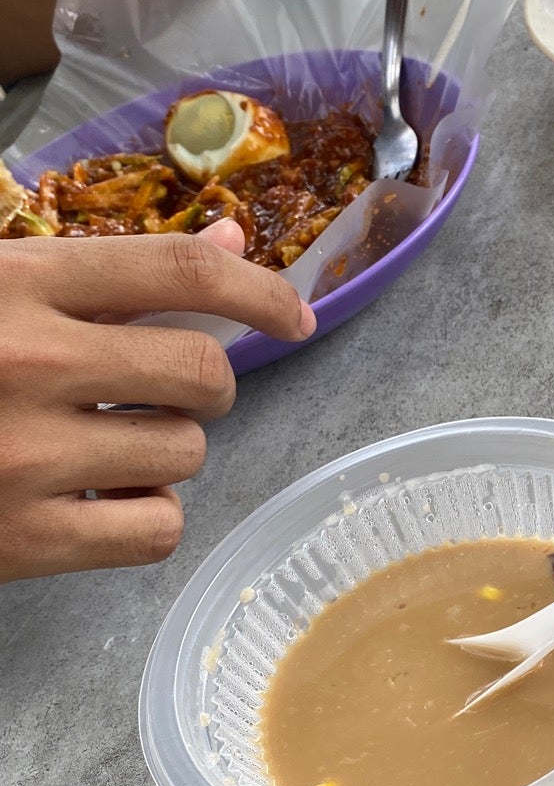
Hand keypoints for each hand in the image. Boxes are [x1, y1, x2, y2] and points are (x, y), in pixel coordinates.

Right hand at [0, 222, 313, 582]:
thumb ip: (105, 271)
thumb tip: (231, 242)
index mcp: (13, 283)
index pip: (182, 270)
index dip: (260, 289)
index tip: (294, 317)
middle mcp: (26, 362)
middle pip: (204, 373)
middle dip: (201, 386)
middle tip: (158, 393)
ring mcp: (23, 458)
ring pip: (185, 453)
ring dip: (163, 452)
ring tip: (100, 445)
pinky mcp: (20, 544)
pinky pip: (156, 531)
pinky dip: (141, 519)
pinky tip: (93, 502)